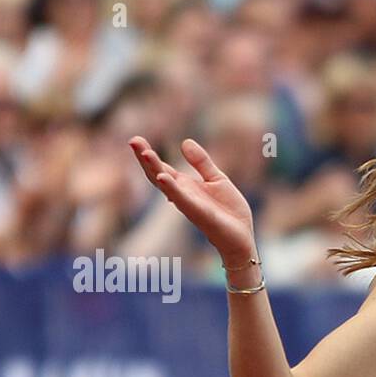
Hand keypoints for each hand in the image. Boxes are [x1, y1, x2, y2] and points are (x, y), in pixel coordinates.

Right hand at [128, 136, 256, 261]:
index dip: (147, 154)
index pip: (161, 168)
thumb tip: (184, 141)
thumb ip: (201, 162)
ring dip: (154, 169)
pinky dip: (172, 189)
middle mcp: (182, 195)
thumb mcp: (217, 179)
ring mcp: (189, 204)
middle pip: (157, 174)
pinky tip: (162, 177)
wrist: (243, 237)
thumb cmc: (229, 211)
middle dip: (145, 159)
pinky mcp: (199, 214)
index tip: (135, 139)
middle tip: (133, 141)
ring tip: (144, 153)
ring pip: (166, 186)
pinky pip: (183, 200)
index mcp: (185, 186)